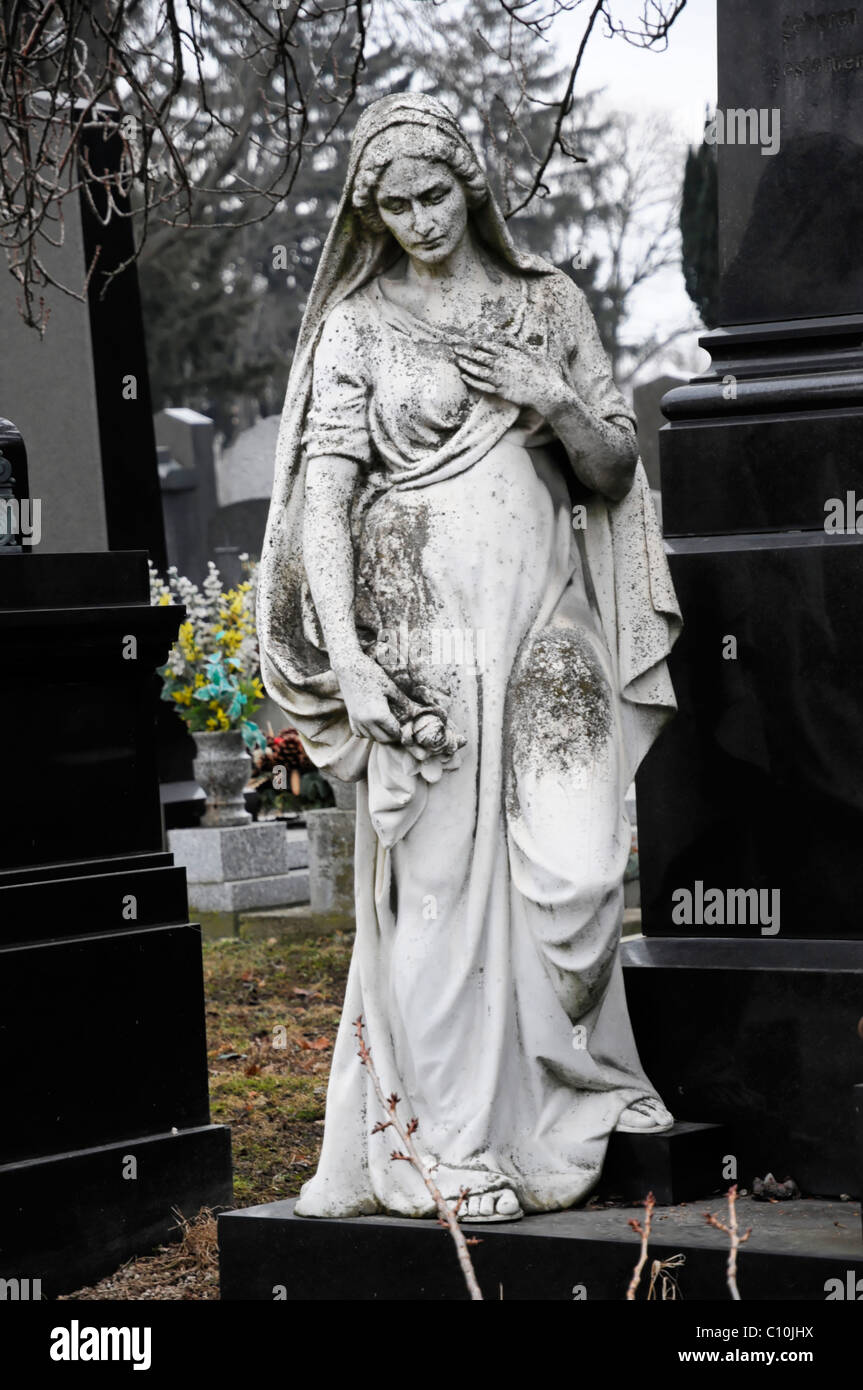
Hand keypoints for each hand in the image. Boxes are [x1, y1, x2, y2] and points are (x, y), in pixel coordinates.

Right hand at [336, 652, 402, 743]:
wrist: (348, 667)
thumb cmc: (372, 674)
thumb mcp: (391, 687)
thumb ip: (403, 702)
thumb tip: (415, 712)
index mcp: (379, 715)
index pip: (394, 732)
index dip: (402, 731)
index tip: (407, 726)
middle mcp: (366, 721)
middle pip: (383, 739)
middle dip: (393, 735)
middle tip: (399, 727)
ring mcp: (356, 720)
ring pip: (372, 737)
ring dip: (381, 735)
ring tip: (388, 725)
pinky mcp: (351, 717)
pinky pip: (360, 733)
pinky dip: (369, 732)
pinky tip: (374, 723)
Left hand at [454, 338, 568, 415]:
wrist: (546, 391)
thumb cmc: (541, 370)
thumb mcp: (530, 352)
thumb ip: (515, 343)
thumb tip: (504, 335)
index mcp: (508, 353)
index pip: (487, 345)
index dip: (476, 343)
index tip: (468, 341)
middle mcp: (501, 364)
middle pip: (478, 356)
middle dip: (465, 351)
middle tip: (454, 348)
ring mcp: (499, 378)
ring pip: (477, 370)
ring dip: (465, 364)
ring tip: (456, 360)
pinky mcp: (499, 391)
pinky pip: (481, 385)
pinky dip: (472, 380)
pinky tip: (464, 376)